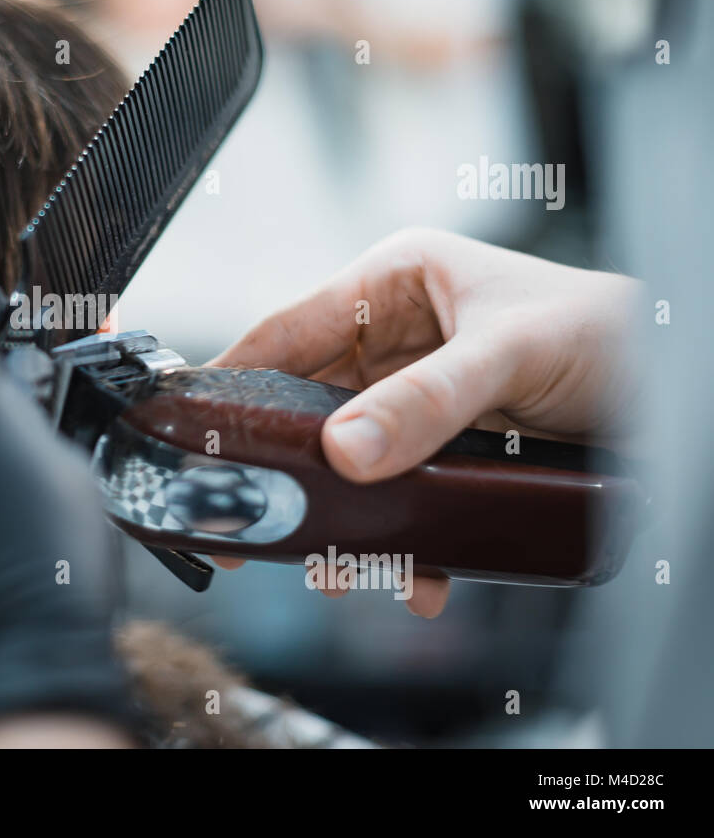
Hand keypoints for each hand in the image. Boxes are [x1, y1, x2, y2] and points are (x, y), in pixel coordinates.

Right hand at [208, 228, 641, 616]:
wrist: (685, 388)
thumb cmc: (614, 331)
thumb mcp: (512, 355)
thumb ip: (429, 401)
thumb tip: (347, 449)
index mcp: (396, 283)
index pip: (288, 329)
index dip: (234, 377)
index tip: (193, 428)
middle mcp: (398, 336)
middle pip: (310, 407)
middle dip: (293, 470)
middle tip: (259, 523)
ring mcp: (418, 396)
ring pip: (351, 460)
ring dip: (348, 518)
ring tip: (343, 566)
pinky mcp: (445, 447)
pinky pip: (399, 494)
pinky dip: (401, 538)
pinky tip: (416, 573)